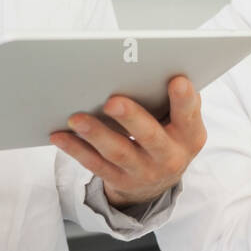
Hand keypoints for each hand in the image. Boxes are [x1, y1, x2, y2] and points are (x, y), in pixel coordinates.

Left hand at [51, 75, 206, 207]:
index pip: (189, 115)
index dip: (184, 99)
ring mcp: (144, 172)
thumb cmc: (169, 135)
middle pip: (150, 136)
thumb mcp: (183, 123)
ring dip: (95, 134)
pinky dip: (76, 149)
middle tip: (112, 101)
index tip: (177, 80)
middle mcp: (170, 157)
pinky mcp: (119, 181)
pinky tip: (60, 136)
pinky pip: (95, 165)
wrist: (158, 181)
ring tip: (76, 118)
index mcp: (190, 135)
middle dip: (131, 118)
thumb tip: (160, 69)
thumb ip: (176, 101)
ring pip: (118, 152)